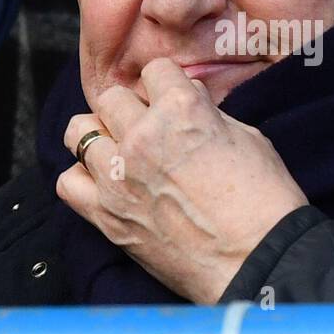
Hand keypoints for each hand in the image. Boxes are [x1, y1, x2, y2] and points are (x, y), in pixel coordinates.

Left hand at [56, 57, 307, 302]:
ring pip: (80, 131)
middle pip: (111, 97)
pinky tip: (107, 184)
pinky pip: (68, 183)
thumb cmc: (265, 203)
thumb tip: (189, 100)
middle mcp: (142, 136)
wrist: (260, 263)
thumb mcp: (248, 138)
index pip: (155, 70)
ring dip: (102, 138)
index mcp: (181, 110)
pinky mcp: (107, 216)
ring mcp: (118, 176)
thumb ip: (210, 114)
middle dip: (131, 108)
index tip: (173, 99)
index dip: (168, 85)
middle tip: (148, 128)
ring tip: (121, 152)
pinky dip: (83, 179)